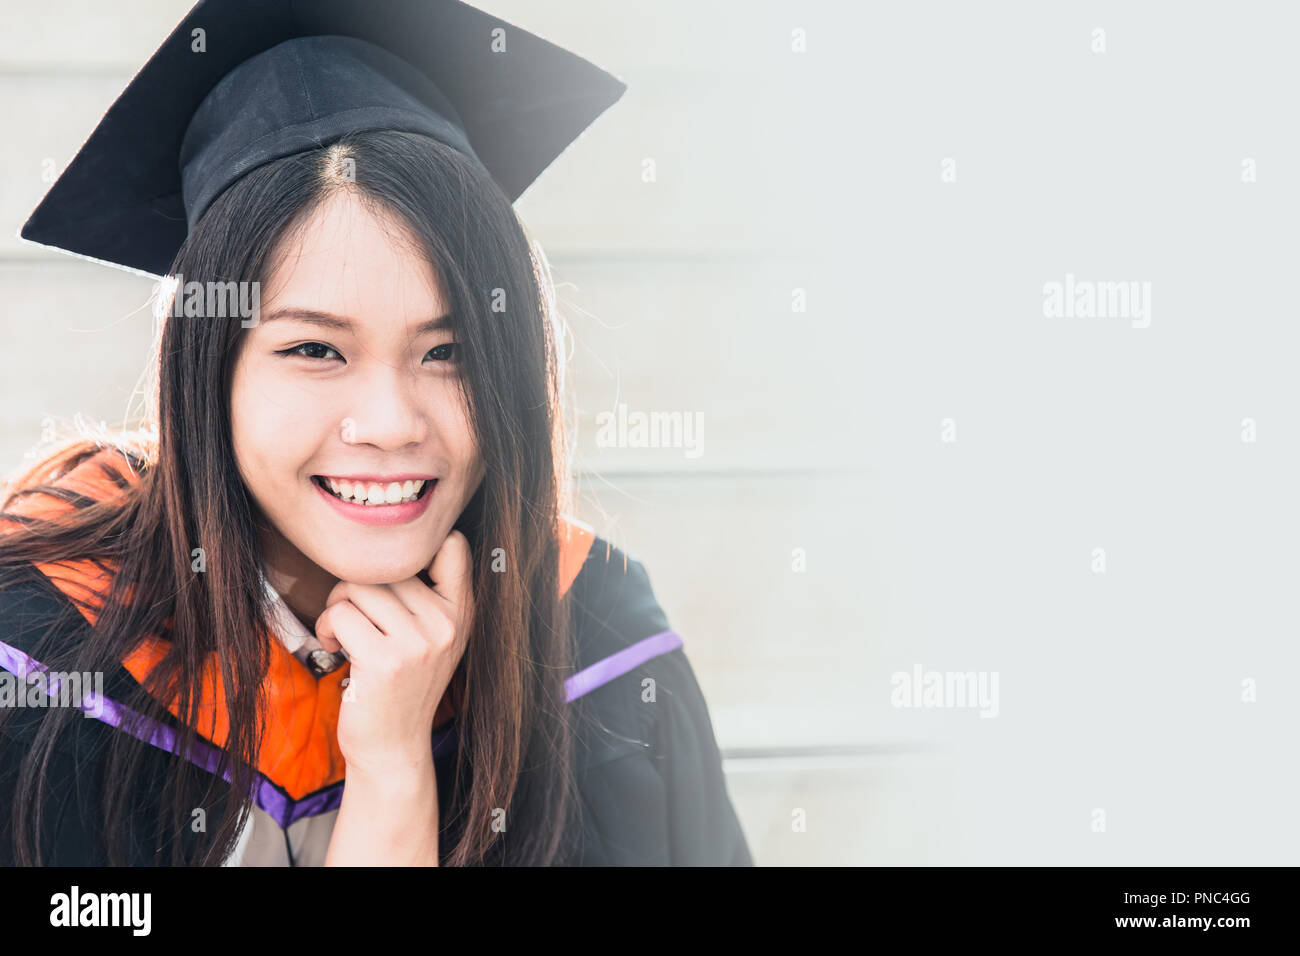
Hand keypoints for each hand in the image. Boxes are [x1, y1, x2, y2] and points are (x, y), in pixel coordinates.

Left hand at [314, 530, 473, 776]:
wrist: (394, 745)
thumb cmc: (402, 682)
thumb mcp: (433, 635)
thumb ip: (427, 592)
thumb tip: (384, 539)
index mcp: (462, 611)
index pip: (452, 546)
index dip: (415, 550)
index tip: (393, 578)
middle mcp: (447, 623)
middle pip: (385, 566)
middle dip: (357, 586)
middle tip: (354, 617)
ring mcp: (419, 642)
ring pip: (357, 586)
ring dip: (337, 606)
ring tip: (343, 633)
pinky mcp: (385, 661)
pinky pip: (340, 614)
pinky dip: (327, 628)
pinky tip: (335, 648)